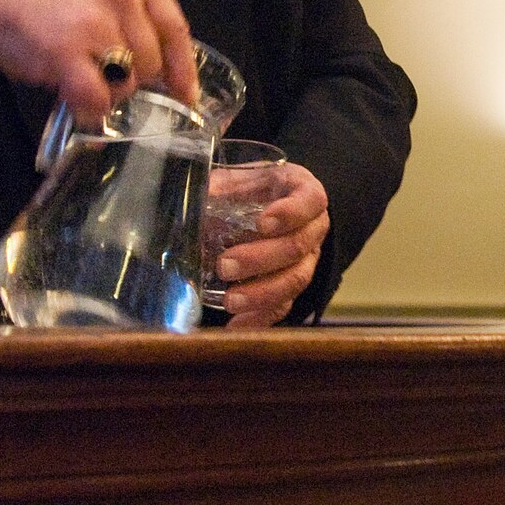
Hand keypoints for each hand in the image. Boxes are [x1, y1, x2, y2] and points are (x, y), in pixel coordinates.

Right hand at [0, 0, 199, 127]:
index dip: (182, 69)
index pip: (175, 29)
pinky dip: (91, 109)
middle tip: (103, 73)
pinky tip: (79, 103)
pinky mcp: (67, 49)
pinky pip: (97, 96)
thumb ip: (135, 14)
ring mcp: (95, 20)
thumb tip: (165, 67)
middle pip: (153, 61)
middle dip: (133, 78)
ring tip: (83, 76)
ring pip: (128, 82)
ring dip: (109, 91)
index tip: (186, 95)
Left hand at [211, 161, 328, 328]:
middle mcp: (313, 228)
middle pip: (298, 246)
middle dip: (261, 258)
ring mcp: (307, 260)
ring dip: (263, 293)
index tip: (263, 222)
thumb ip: (216, 187)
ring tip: (230, 300)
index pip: (311, 200)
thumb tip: (191, 201)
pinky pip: (283, 306)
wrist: (260, 208)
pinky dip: (260, 318)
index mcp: (303, 193)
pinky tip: (236, 325)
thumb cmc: (248, 191)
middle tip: (225, 265)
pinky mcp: (292, 287)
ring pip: (296, 280)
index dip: (290, 213)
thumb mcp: (235, 178)